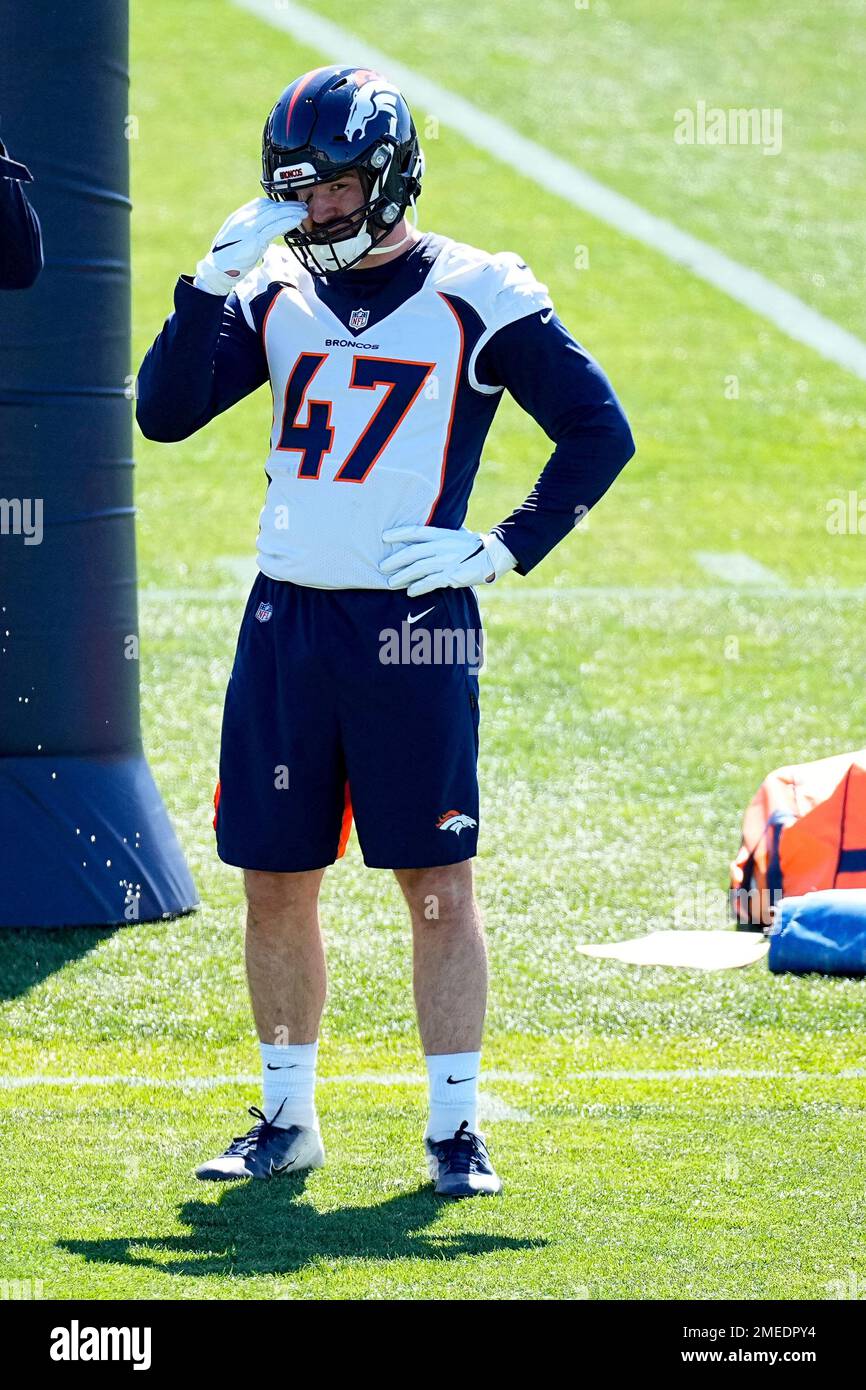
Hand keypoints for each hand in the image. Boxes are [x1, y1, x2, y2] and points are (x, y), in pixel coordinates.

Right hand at [194, 196, 307, 294]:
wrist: (217, 270)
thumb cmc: (228, 257)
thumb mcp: (237, 237)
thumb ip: (249, 229)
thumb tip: (264, 228)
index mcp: (239, 216)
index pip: (262, 204)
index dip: (278, 204)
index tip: (290, 206)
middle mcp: (243, 219)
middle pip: (270, 207)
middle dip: (288, 206)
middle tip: (301, 206)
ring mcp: (249, 229)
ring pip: (274, 215)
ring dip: (291, 212)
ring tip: (303, 212)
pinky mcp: (255, 240)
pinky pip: (274, 228)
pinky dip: (287, 222)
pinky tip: (297, 221)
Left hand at [380, 526, 516, 596]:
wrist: (494, 555)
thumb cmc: (475, 545)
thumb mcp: (458, 534)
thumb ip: (443, 535)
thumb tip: (430, 535)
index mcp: (442, 534)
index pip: (415, 532)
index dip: (399, 534)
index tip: (384, 537)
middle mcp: (441, 546)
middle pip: (412, 552)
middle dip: (395, 560)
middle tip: (381, 567)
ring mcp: (445, 561)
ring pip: (417, 569)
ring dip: (402, 576)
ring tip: (391, 583)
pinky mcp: (451, 576)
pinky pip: (430, 582)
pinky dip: (418, 587)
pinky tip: (410, 592)